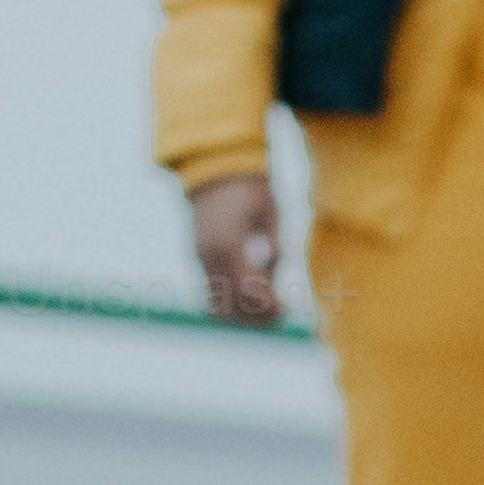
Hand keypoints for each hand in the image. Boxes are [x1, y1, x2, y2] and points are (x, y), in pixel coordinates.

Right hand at [186, 172, 284, 327]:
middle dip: (256, 315)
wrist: (215, 169)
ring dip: (242, 312)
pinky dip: (230, 302)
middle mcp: (209, 254)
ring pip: (217, 302)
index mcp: (229, 242)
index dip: (267, 304)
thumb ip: (275, 242)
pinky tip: (251, 301)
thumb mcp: (270, 210)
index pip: (246, 287)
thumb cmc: (249, 188)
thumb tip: (281, 268)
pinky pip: (211, 291)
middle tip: (281, 314)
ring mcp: (200, 258)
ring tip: (269, 310)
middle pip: (230, 302)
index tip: (285, 309)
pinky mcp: (198, 259)